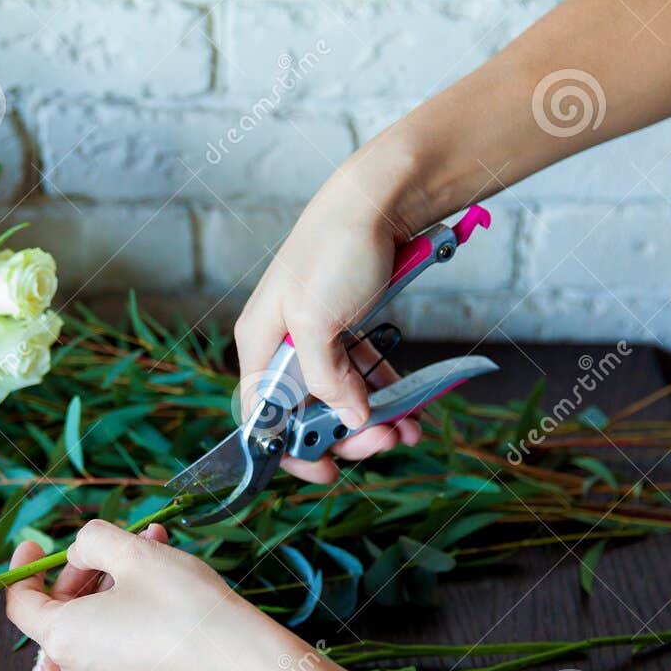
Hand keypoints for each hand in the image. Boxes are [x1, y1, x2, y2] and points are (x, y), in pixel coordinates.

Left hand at [3, 520, 292, 670]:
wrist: (248, 670)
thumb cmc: (187, 608)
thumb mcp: (135, 555)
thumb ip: (92, 541)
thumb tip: (81, 552)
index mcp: (63, 638)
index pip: (21, 604)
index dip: (25, 568)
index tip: (36, 543)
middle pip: (60, 612)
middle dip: (84, 569)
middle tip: (115, 541)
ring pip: (95, 624)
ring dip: (114, 584)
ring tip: (152, 548)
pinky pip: (119, 644)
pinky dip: (130, 611)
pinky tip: (165, 584)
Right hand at [235, 176, 424, 483]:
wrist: (378, 197)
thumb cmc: (336, 251)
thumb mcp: (319, 322)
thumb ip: (326, 379)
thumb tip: (347, 421)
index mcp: (260, 344)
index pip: (261, 417)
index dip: (290, 451)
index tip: (326, 474)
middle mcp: (282, 345)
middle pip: (307, 413)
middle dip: (347, 435)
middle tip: (385, 442)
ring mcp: (316, 336)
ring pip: (339, 397)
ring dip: (373, 420)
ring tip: (407, 429)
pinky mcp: (347, 326)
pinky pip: (362, 374)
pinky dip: (384, 393)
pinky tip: (411, 407)